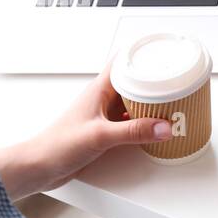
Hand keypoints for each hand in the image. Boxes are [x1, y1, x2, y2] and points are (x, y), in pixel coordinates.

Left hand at [4, 63, 172, 194]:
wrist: (40, 166)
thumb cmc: (57, 145)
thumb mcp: (100, 135)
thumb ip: (133, 131)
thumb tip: (163, 127)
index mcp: (99, 90)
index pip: (123, 61)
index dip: (142, 53)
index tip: (163, 50)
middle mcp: (103, 99)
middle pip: (134, 81)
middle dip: (155, 80)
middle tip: (177, 82)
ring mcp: (104, 115)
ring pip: (134, 102)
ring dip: (151, 103)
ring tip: (172, 104)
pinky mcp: (106, 131)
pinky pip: (131, 121)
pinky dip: (145, 122)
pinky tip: (155, 128)